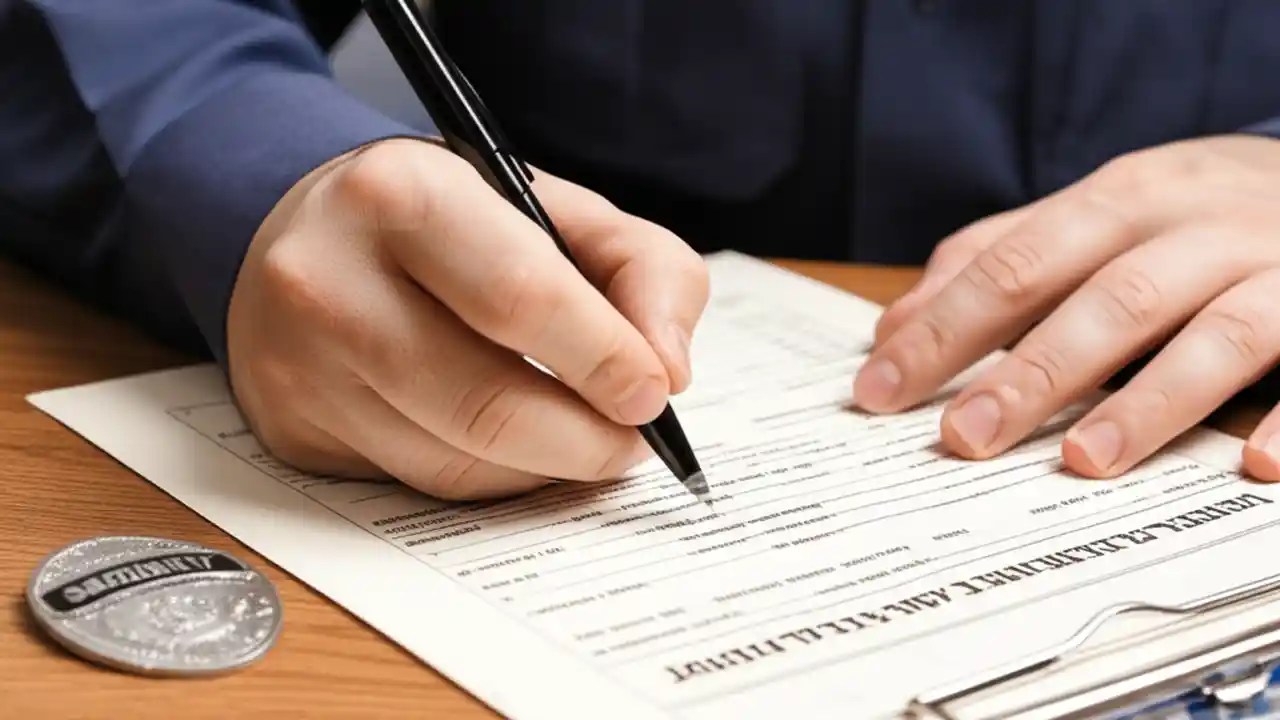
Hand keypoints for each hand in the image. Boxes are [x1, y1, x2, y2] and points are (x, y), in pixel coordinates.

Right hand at [227, 138, 707, 499]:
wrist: (311, 236)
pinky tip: (524, 450)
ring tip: (590, 440)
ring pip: (457, 460)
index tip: (654, 394)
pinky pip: (422, 485)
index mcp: (400, 192)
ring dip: (547, 467)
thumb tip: (667, 371)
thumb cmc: (450, 220)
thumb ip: (642, 267)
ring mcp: (298, 366)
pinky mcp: (293, 431)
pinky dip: (495, 477)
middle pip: (485, 402)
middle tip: (636, 441)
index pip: (518, 295)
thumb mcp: (552, 204)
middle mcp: (329, 280)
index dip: (601, 357)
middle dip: (586, 438)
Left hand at [853, 135, 1279, 480]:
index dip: (945, 329)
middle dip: (1032, 371)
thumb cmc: (1183, 212)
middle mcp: (1197, 228)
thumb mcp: (1090, 216)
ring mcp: (1278, 268)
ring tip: (1083, 461)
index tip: (879, 391)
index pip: (1016, 265)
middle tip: (964, 438)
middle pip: (1110, 299)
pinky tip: (1257, 466)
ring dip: (1151, 400)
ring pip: (1218, 332)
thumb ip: (995, 261)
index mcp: (1121, 200)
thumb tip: (895, 325)